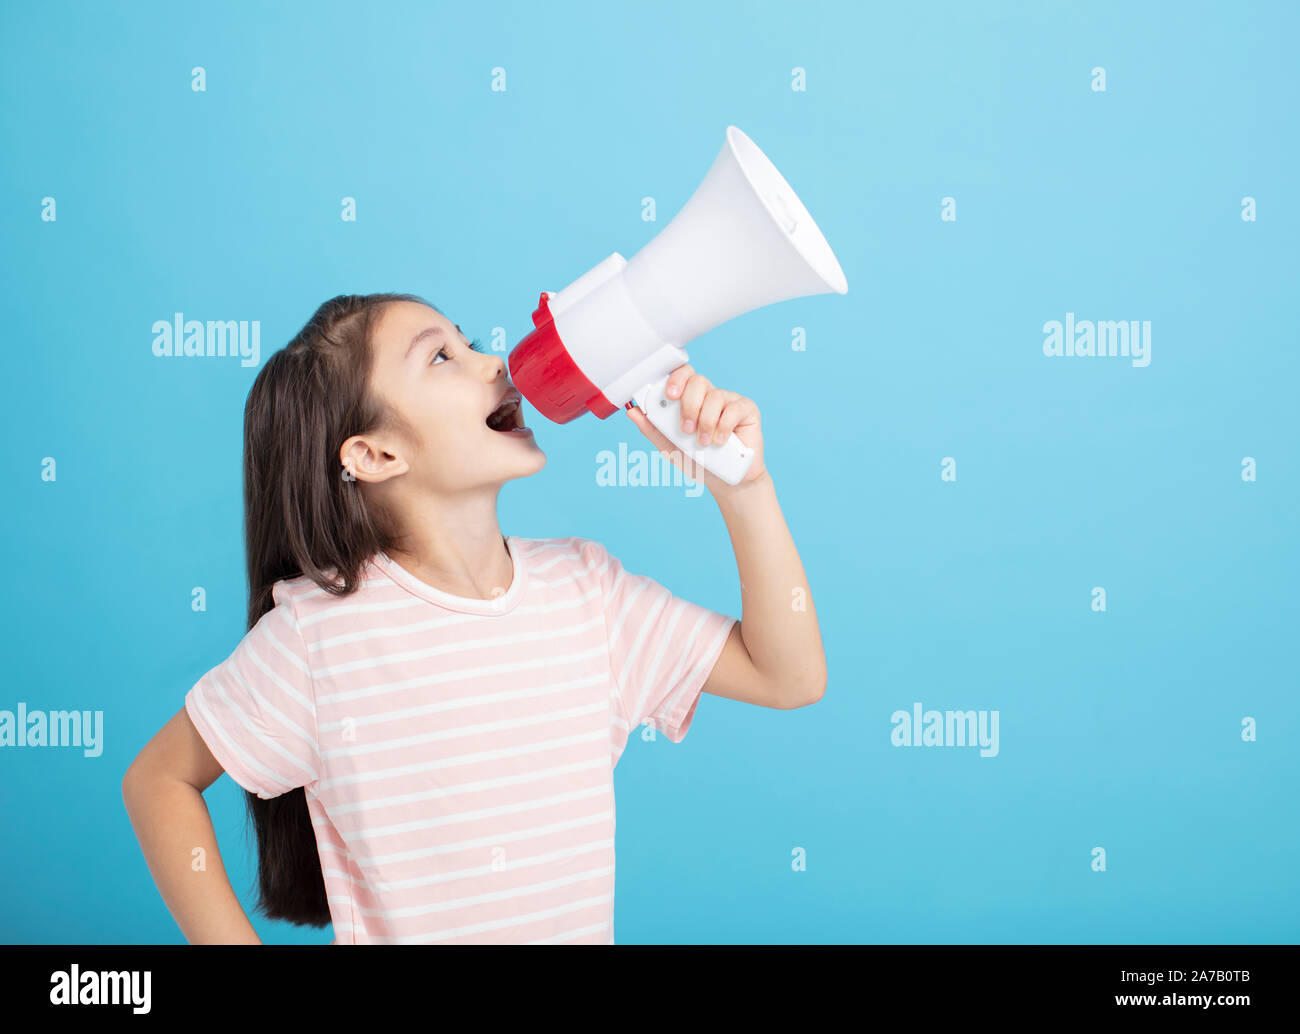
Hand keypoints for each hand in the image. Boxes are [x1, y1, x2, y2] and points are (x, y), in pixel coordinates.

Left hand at [625, 365, 767, 492]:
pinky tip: (719, 441)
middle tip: (686, 428)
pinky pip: (733, 409)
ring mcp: (729, 401)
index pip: (683, 376)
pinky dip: (723, 427)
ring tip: (703, 442)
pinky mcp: (747, 410)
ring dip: (705, 422)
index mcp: (691, 399)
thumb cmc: (699, 461)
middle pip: (699, 381)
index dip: (676, 379)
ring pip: (715, 396)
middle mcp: (710, 395)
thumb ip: (652, 429)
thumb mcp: (670, 447)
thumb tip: (632, 412)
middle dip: (689, 404)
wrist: (726, 481)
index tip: (669, 395)